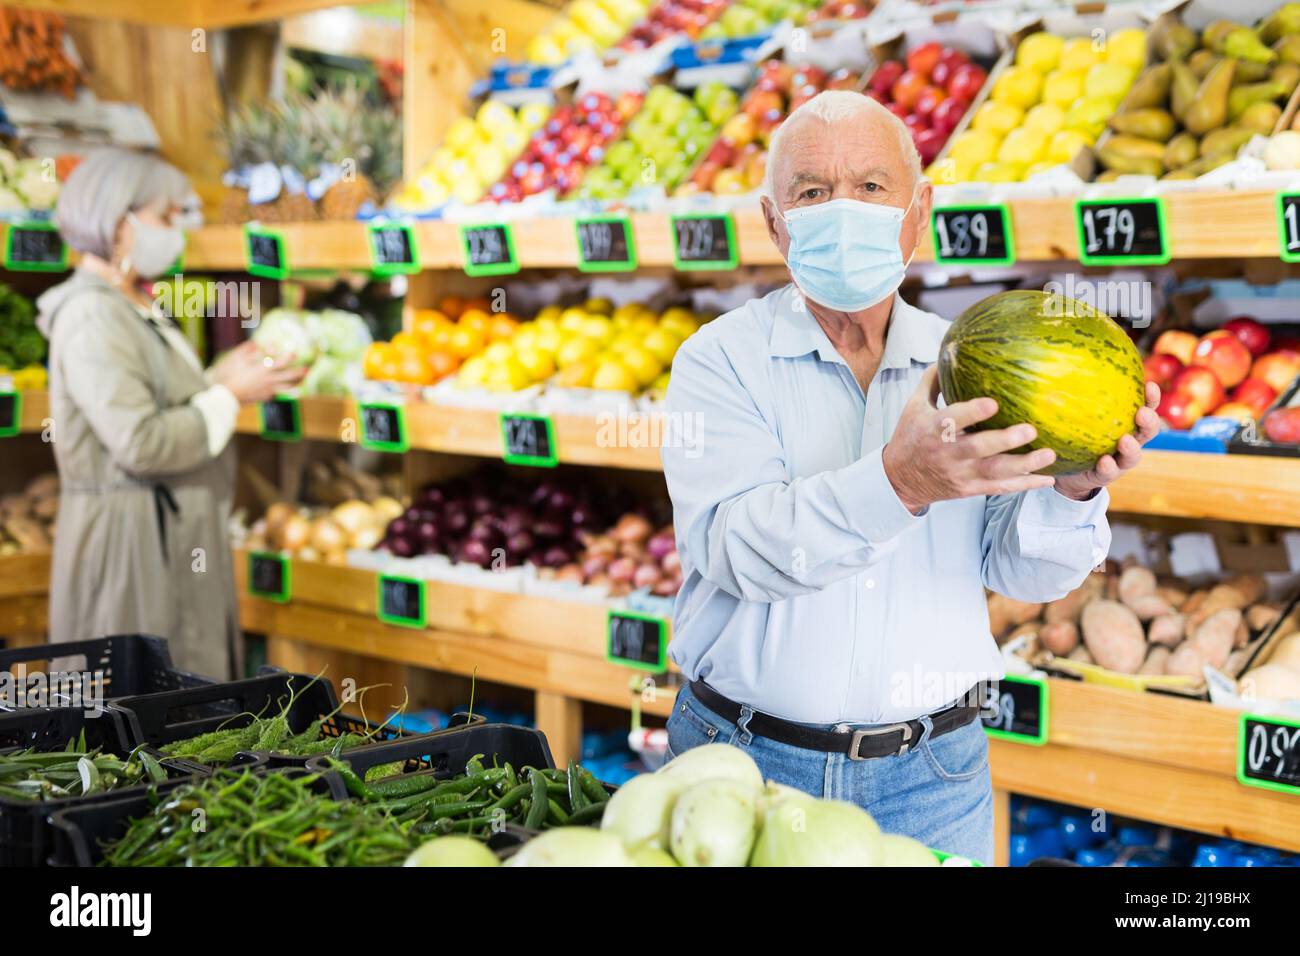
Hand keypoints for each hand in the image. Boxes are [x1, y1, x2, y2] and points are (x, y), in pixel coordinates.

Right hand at [211, 340, 306, 403]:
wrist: (230, 396)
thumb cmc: (233, 377)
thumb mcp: (237, 361)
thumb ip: (247, 351)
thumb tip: (254, 343)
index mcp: (263, 370)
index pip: (279, 363)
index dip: (288, 358)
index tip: (295, 353)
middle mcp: (269, 380)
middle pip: (289, 377)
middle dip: (299, 373)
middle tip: (307, 369)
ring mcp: (269, 390)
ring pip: (287, 387)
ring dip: (296, 383)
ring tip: (302, 380)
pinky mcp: (267, 397)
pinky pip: (278, 393)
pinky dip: (283, 390)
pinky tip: (287, 389)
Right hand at [883, 366, 1056, 513]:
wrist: (900, 480)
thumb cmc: (910, 437)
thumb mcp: (913, 407)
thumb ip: (933, 381)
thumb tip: (952, 350)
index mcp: (932, 430)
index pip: (951, 420)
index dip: (971, 413)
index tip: (992, 403)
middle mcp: (947, 453)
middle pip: (977, 449)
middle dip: (1004, 441)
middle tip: (1031, 429)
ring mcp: (960, 474)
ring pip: (994, 472)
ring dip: (1024, 465)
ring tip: (1049, 454)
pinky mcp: (970, 489)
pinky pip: (1000, 488)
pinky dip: (1024, 485)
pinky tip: (1047, 478)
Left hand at [1054, 381, 1160, 500]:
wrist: (1068, 471)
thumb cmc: (1076, 434)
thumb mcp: (1078, 414)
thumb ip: (1078, 395)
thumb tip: (1066, 362)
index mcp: (1126, 423)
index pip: (1145, 407)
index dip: (1151, 398)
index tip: (1150, 384)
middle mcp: (1129, 441)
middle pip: (1148, 431)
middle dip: (1149, 421)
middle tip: (1142, 413)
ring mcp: (1119, 460)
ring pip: (1134, 455)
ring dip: (1132, 447)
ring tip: (1125, 441)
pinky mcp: (1106, 476)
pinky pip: (1109, 472)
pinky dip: (1108, 467)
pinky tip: (1104, 461)